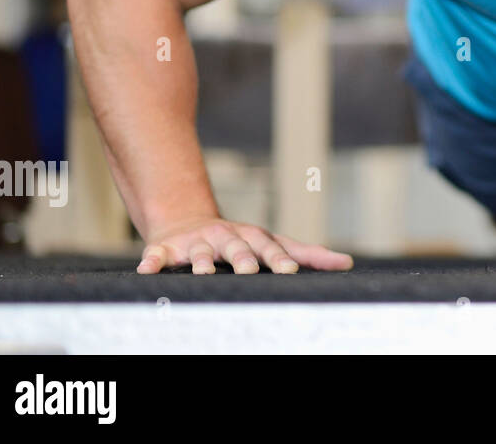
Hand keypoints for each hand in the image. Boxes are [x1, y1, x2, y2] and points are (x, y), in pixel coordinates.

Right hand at [136, 216, 354, 274]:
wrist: (189, 222)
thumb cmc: (240, 242)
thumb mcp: (273, 244)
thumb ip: (309, 254)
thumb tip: (348, 263)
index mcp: (253, 239)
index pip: (271, 248)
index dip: (280, 259)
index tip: (291, 272)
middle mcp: (227, 237)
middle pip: (237, 248)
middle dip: (243, 259)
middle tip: (249, 272)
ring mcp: (197, 242)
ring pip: (200, 252)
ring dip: (201, 262)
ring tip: (203, 273)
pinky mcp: (167, 248)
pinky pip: (157, 254)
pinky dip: (152, 261)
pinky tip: (147, 270)